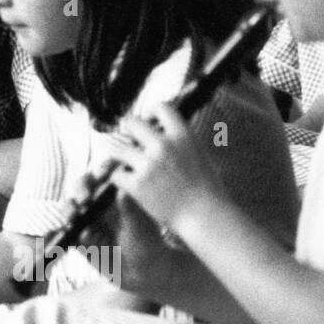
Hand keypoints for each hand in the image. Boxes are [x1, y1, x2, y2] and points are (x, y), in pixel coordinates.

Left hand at [108, 105, 226, 240]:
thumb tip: (168, 130)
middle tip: (130, 140)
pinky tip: (128, 183)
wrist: (205, 216)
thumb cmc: (208, 190)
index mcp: (183, 136)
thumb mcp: (201, 155)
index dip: (152, 112)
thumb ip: (182, 140)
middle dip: (129, 130)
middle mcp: (164, 146)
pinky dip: (120, 178)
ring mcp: (148, 164)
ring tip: (125, 163)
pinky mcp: (137, 184)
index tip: (149, 120)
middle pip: (133, 122)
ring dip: (120, 155)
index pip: (161, 107)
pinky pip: (116, 174)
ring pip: (118, 148)